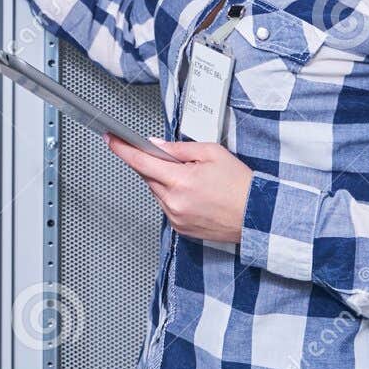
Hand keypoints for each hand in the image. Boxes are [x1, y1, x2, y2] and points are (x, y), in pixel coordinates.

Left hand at [104, 135, 253, 244]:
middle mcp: (174, 203)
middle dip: (155, 165)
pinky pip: (166, 206)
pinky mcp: (180, 229)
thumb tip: (155, 144)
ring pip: (157, 192)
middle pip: (148, 177)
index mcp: (181, 181)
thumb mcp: (211, 152)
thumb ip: (178, 148)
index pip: (141, 162)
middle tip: (177, 161)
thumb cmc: (240, 184)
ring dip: (166, 182)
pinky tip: (194, 194)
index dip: (122, 149)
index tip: (110, 139)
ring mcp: (176, 218)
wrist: (258, 215)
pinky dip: (173, 197)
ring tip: (194, 180)